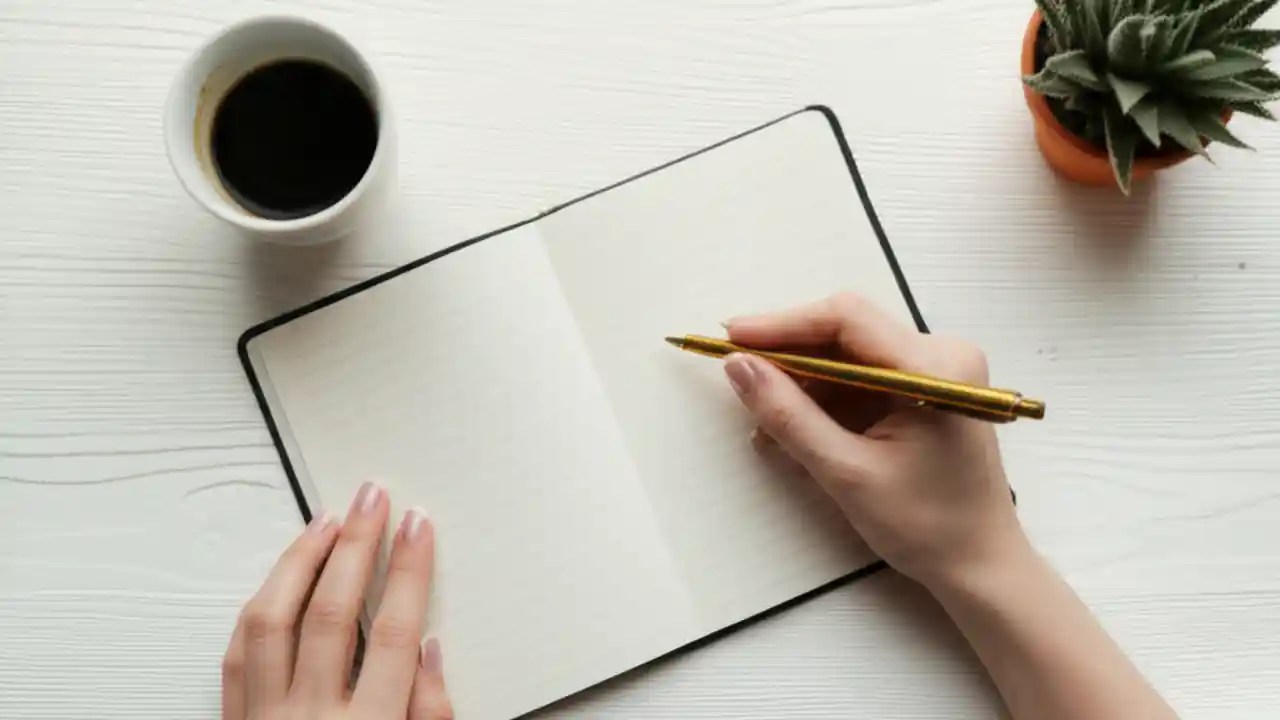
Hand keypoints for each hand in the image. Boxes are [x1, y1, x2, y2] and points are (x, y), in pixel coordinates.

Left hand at [222, 482, 452, 719]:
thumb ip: (430, 714)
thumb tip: (428, 651)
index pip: (393, 632)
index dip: (408, 571)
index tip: (416, 528)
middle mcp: (311, 718)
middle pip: (331, 612)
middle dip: (355, 545)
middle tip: (372, 500)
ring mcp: (266, 717)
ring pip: (270, 620)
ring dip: (299, 561)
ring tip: (325, 523)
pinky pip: (238, 653)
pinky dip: (259, 607)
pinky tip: (280, 579)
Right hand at [723, 293, 1028, 589]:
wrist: (981, 566)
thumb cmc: (927, 527)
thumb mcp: (847, 473)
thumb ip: (789, 416)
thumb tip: (738, 367)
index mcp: (934, 367)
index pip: (846, 319)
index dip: (782, 324)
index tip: (731, 339)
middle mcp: (942, 354)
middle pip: (846, 333)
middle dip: (789, 358)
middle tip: (738, 378)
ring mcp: (936, 370)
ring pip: (849, 357)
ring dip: (804, 385)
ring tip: (764, 424)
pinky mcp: (926, 389)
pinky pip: (864, 379)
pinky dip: (827, 401)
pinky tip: (796, 431)